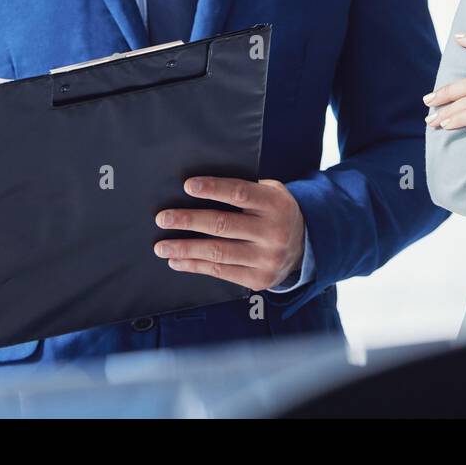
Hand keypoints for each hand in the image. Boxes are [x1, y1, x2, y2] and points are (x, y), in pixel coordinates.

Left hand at [153, 177, 305, 289]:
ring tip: (161, 246)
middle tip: (163, 218)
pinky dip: (195, 266)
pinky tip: (177, 261)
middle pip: (223, 224)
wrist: (304, 246)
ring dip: (185, 249)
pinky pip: (220, 272)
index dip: (213, 189)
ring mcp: (266, 258)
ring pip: (218, 252)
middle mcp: (273, 232)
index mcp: (275, 204)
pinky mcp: (258, 279)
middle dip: (189, 221)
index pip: (240, 193)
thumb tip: (198, 188)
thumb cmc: (275, 212)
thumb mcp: (270, 193)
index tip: (187, 186)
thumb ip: (244, 190)